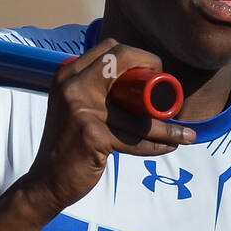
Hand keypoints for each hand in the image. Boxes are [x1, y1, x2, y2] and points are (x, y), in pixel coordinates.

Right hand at [23, 39, 195, 214]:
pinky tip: (169, 147)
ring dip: (166, 127)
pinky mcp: (92, 136)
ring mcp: (80, 109)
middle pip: (123, 60)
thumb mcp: (70, 107)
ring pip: (137, 114)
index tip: (155, 74)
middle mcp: (71, 85)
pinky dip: (155, 146)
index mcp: (67, 73)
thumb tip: (130, 77)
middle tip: (169, 95)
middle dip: (153, 70)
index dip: (139, 56)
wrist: (45, 181)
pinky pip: (134, 141)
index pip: (111, 48)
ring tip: (184, 135)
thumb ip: (89, 89)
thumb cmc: (68, 145)